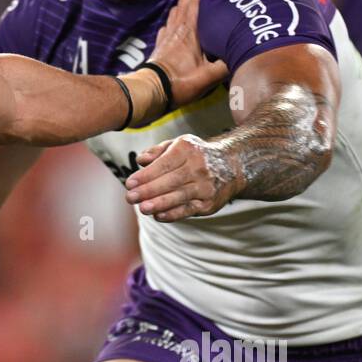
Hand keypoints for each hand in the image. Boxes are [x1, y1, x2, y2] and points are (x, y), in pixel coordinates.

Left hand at [123, 134, 240, 221]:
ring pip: (180, 196)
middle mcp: (198, 167)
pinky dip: (173, 214)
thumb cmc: (195, 155)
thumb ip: (157, 151)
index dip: (146, 175)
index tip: (129, 184)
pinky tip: (158, 216)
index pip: (164, 164)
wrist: (231, 166)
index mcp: (187, 150)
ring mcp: (205, 186)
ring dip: (159, 204)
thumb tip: (141, 161)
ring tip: (142, 208)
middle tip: (130, 198)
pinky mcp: (208, 203)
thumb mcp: (177, 144)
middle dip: (149, 191)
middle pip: (171, 181)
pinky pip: (188, 210)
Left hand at [151, 0, 228, 107]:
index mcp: (189, 30)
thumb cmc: (182, 81)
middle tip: (207, 14)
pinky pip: (166, 26)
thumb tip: (239, 57)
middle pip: (182, 2)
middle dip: (194, 3)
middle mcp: (176, 27)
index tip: (216, 8)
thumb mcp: (210, 76)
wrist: (153, 90)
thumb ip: (226, 65)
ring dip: (183, 13)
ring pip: (174, 13)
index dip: (205, 0)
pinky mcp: (158, 44)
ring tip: (196, 23)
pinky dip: (173, 26)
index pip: (193, 1)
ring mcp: (165, 34)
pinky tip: (180, 36)